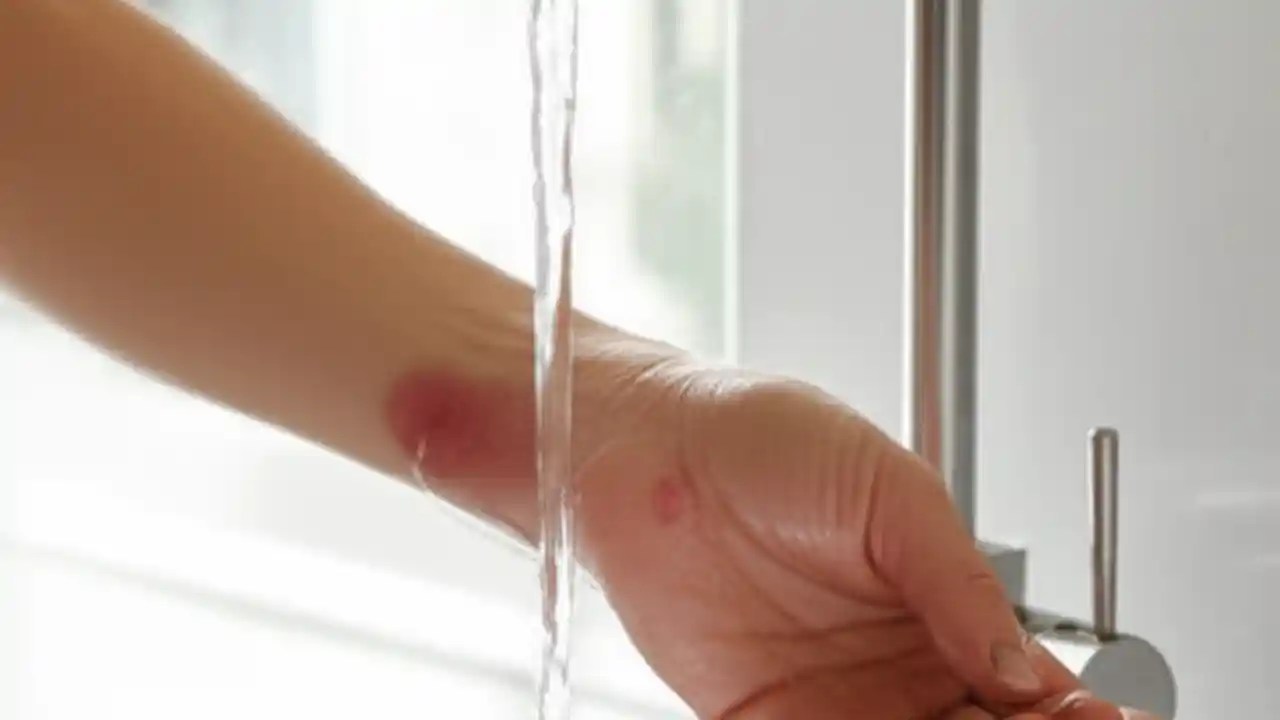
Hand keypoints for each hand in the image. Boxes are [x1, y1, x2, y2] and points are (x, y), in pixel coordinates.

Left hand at [394, 341, 1150, 718]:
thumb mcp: (887, 487)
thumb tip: (1020, 665)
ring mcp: (831, 698)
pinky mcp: (763, 719)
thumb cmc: (759, 437)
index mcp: (935, 600)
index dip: (1068, 706)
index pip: (1024, 680)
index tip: (1097, 716)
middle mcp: (890, 660)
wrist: (646, 447)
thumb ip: (956, 578)